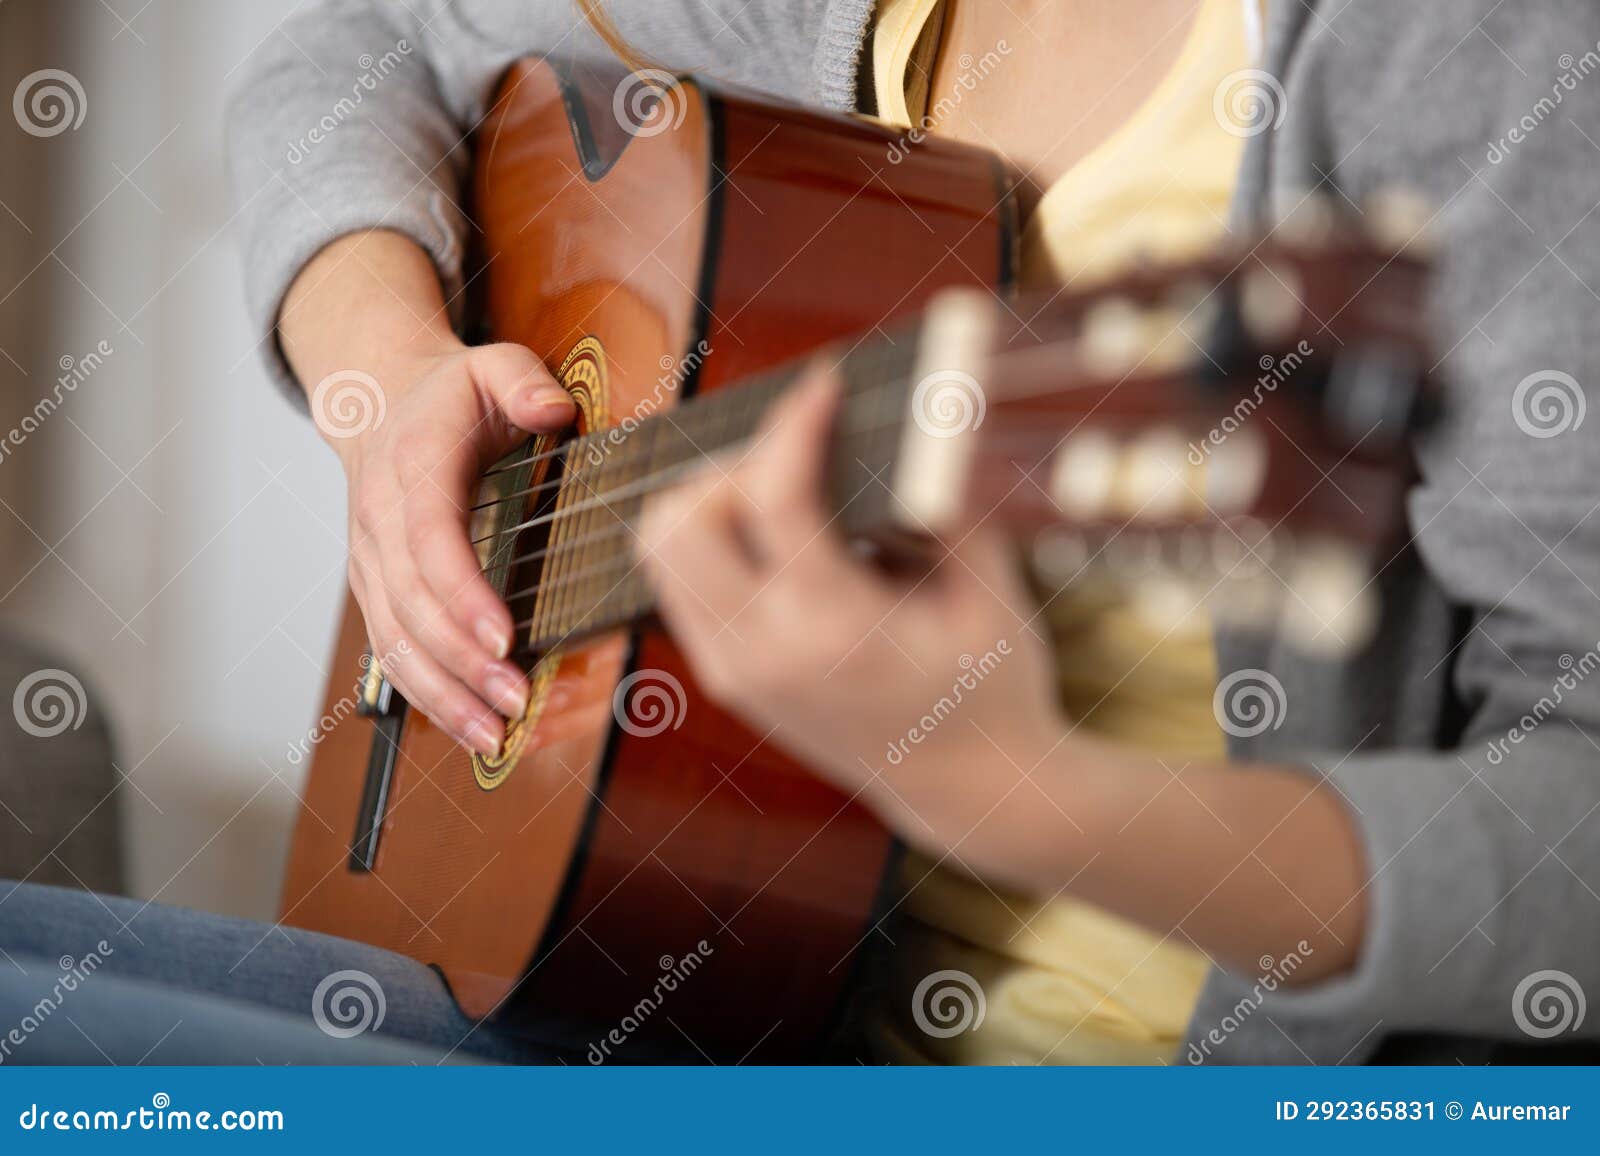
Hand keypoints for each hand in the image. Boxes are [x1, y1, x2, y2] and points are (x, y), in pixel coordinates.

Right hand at [325, 339, 573, 754]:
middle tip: (516, 701)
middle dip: (462, 664)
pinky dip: (428, 698)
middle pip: (412, 609)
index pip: (432, 543)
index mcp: (411, 471)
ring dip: (443, 696)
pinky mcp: (377, 592)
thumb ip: (526, 382)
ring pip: (395, 644)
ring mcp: (372, 565)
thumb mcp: (493, 365)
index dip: (463, 595)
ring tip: (494, 736)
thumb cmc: (448, 395)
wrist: (380, 402)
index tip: (504, 638)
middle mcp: (380, 526)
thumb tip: (555, 410)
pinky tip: (469, 729)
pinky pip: (393, 655)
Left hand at [636, 368, 1067, 849]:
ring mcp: (733, 673)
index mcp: (835, 633)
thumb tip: (909, 419)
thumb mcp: (988, 590)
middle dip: (730, 465)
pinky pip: (677, 582)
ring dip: (708, 501)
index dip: (794, 423)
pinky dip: (710, 540)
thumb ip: (944, 503)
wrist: (965, 788)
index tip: (826, 384)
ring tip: (782, 490)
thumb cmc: (990, 685)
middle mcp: (764, 655)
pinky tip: (774, 533)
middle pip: (678, 521)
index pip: (774, 499)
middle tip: (796, 454)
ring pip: (659, 550)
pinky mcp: (724, 678)